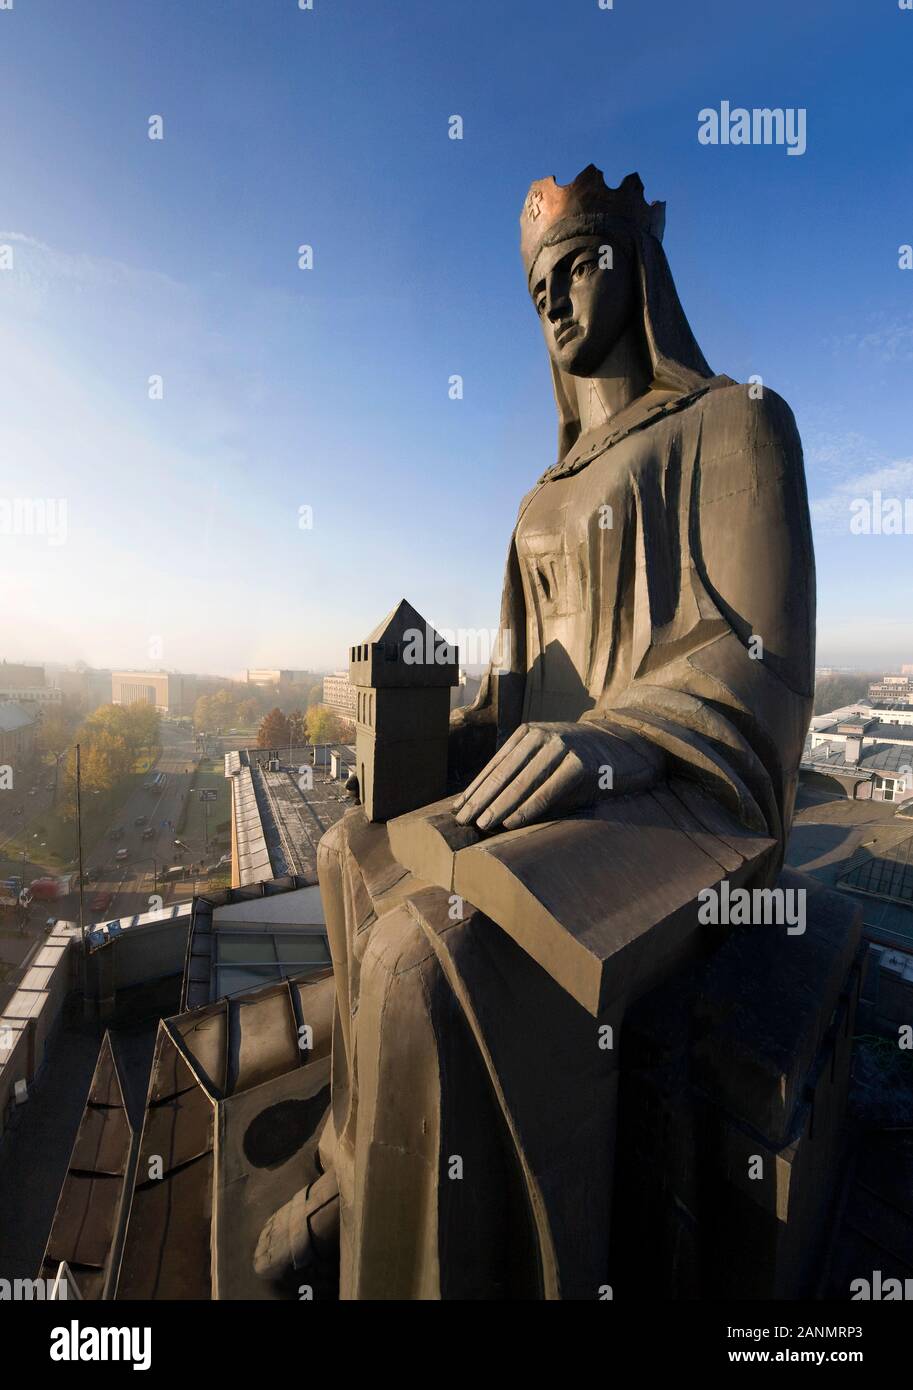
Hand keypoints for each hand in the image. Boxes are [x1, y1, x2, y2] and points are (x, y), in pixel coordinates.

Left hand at [452, 720, 663, 831]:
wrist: (627, 748)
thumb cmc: (581, 762)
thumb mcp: (548, 762)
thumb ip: (522, 778)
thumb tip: (487, 807)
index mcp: (528, 733)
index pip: (495, 766)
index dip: (474, 789)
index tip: (457, 810)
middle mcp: (542, 736)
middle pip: (503, 774)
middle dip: (480, 800)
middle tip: (462, 822)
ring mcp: (561, 747)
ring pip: (521, 782)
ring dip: (498, 806)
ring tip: (481, 825)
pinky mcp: (580, 763)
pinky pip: (547, 790)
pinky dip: (528, 808)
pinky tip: (511, 822)